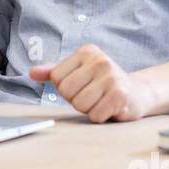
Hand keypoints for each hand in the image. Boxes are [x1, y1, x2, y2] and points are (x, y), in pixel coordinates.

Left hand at [29, 45, 156, 122]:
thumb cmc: (100, 84)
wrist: (136, 93)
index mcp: (86, 51)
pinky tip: (109, 108)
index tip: (82, 85)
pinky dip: (100, 116)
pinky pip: (95, 115)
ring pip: (79, 105)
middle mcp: (100, 60)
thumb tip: (31, 73)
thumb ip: (53, 72)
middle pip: (66, 92)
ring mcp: (112, 77)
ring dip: (88, 109)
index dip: (64, 88)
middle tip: (92, 95)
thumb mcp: (77, 72)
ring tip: (100, 101)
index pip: (56, 77)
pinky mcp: (120, 95)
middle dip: (75, 99)